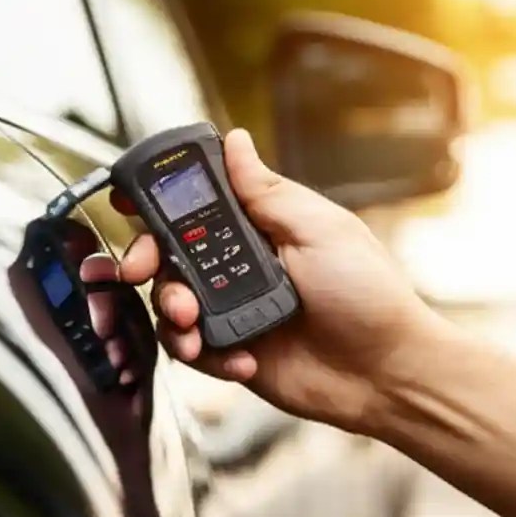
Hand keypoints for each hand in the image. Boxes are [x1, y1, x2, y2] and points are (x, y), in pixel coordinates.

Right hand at [109, 129, 445, 432]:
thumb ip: (267, 192)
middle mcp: (241, 267)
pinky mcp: (232, 353)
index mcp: (262, 228)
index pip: (197, 205)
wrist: (387, 373)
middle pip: (169, 254)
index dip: (159, 201)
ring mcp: (234, 311)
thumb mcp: (320, 229)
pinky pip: (192, 350)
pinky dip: (205, 354)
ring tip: (195, 325)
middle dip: (148, 259)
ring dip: (172, 311)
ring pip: (171, 303)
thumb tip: (235, 142)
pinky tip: (242, 360)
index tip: (127, 199)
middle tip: (143, 269)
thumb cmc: (370, 296)